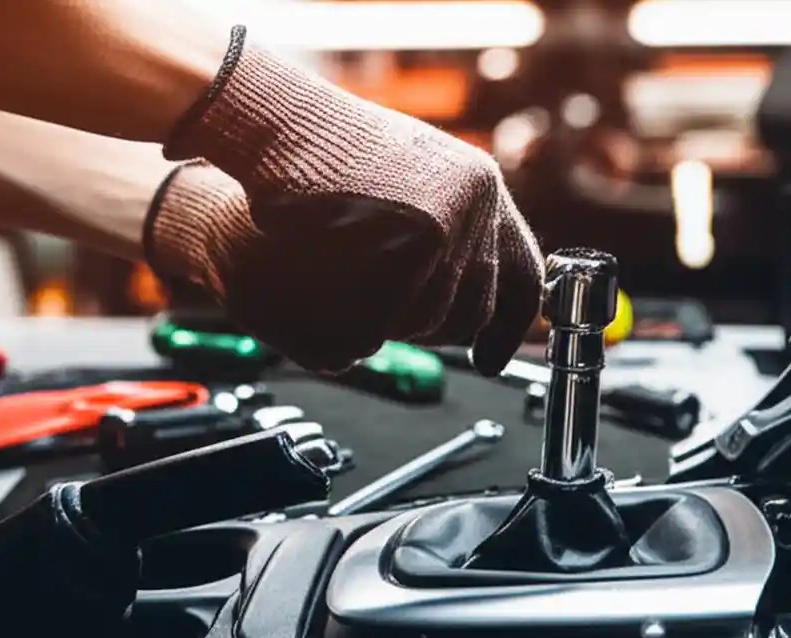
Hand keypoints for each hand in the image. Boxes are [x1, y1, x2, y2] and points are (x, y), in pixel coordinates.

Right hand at [164, 37, 544, 374]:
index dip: (508, 329)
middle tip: (375, 295)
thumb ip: (449, 233)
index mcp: (479, 186)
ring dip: (380, 318)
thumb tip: (477, 308)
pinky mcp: (393, 267)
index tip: (491, 359)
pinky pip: (378, 332)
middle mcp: (470, 211)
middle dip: (424, 322)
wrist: (269, 126)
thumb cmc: (321, 153)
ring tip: (339, 270)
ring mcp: (436, 239)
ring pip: (422, 325)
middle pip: (467, 313)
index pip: (521, 276)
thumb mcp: (411, 177)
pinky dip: (346, 324)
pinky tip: (321, 282)